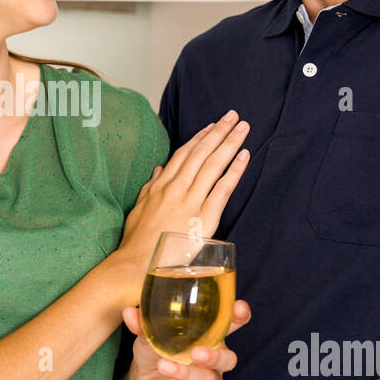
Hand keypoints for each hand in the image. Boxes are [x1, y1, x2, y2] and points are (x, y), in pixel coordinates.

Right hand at [108, 110, 251, 300]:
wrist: (135, 264)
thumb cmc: (136, 242)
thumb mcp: (138, 208)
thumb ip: (150, 188)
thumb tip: (158, 171)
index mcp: (160, 186)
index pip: (183, 155)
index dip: (200, 138)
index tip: (212, 125)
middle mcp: (176, 188)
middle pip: (201, 153)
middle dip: (219, 132)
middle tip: (233, 115)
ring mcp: (190, 201)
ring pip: (213, 164)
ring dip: (230, 143)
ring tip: (243, 127)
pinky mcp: (203, 218)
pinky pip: (223, 189)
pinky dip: (235, 170)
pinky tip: (244, 156)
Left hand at [122, 299, 250, 379]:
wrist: (141, 376)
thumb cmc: (153, 346)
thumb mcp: (146, 333)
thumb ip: (142, 323)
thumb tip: (130, 312)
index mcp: (209, 334)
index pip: (232, 323)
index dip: (240, 316)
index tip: (239, 308)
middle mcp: (214, 357)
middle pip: (228, 359)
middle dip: (215, 357)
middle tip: (195, 353)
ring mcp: (206, 378)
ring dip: (188, 374)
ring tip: (164, 366)